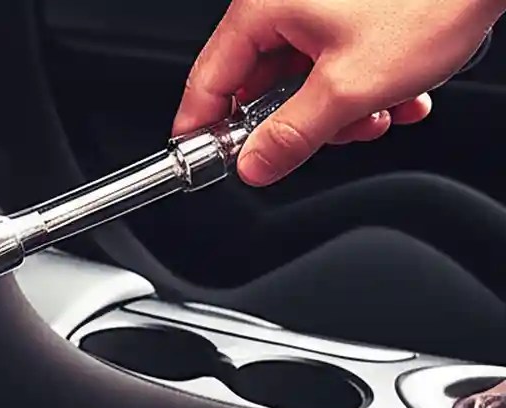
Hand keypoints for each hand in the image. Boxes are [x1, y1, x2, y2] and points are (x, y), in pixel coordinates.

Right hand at [172, 0, 504, 185]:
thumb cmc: (428, 1)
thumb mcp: (350, 87)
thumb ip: (292, 135)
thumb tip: (254, 166)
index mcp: (264, 10)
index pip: (210, 78)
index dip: (205, 127)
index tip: (208, 160)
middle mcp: (283, 4)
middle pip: (262, 85)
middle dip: (301, 122)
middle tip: (328, 138)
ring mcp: (318, 6)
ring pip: (306, 80)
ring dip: (342, 110)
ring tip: (381, 112)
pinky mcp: (350, 11)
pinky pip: (336, 63)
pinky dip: (364, 87)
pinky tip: (400, 94)